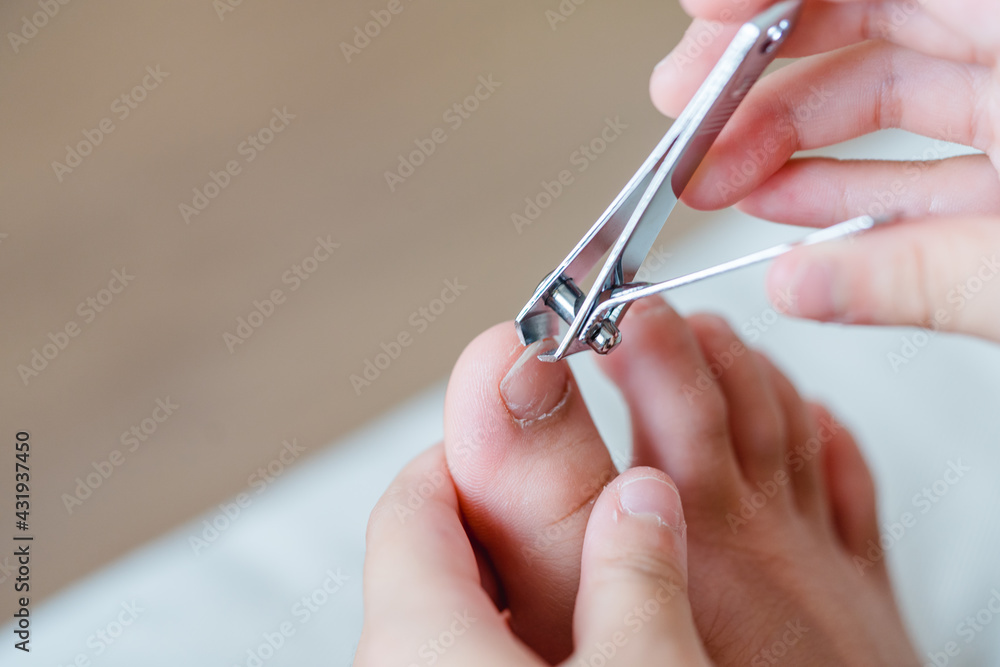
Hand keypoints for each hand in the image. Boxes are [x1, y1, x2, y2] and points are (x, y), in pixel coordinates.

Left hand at [354, 445, 712, 665]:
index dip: (476, 446)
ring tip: (594, 586)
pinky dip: (516, 641)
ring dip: (520, 589)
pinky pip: (465, 657)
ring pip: (452, 618)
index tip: (530, 424)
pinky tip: (582, 650)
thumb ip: (636, 578)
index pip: (415, 499)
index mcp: (417, 637)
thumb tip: (642, 502)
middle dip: (509, 521)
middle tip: (581, 508)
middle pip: (431, 555)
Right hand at [653, 0, 999, 340]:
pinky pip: (924, 165)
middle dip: (759, 64)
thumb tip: (798, 284)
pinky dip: (848, 185)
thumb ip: (920, 275)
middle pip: (873, 19)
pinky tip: (781, 207)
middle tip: (683, 102)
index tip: (705, 16)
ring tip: (713, 179)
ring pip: (891, 94)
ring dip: (787, 136)